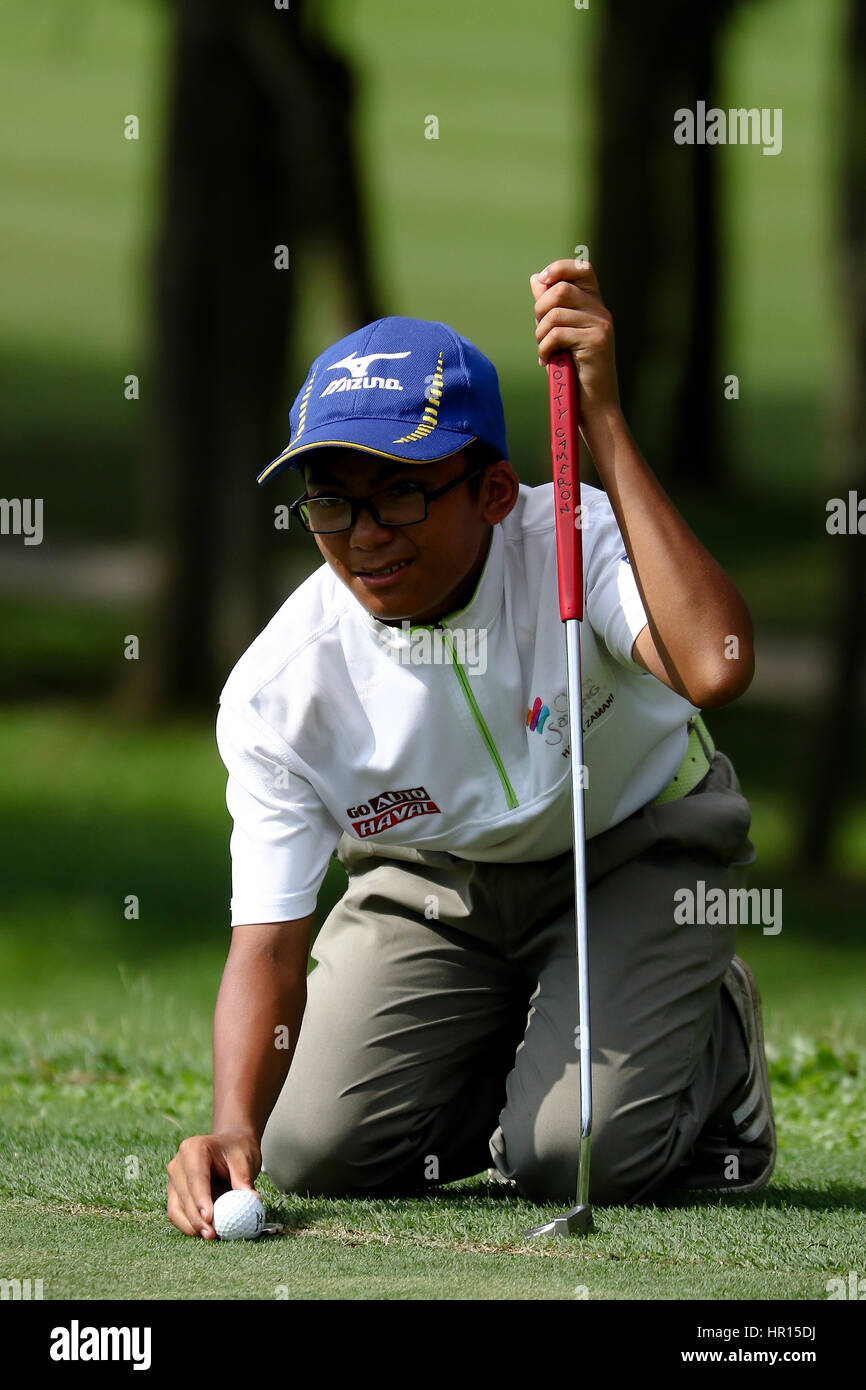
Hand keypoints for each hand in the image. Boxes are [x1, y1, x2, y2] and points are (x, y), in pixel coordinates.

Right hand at [166, 1129, 261, 1237]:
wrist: (229, 1146)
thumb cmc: (236, 1150)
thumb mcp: (244, 1159)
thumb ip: (245, 1179)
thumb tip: (253, 1201)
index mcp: (194, 1148)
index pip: (195, 1176)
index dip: (200, 1198)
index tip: (209, 1217)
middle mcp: (178, 1164)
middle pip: (184, 1195)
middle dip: (196, 1218)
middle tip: (212, 1234)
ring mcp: (174, 1180)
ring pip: (176, 1208)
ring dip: (191, 1226)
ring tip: (209, 1236)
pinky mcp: (175, 1194)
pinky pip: (177, 1214)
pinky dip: (189, 1226)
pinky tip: (204, 1233)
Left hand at [530, 259, 620, 433]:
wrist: (594, 407)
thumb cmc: (574, 373)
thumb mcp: (559, 335)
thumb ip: (550, 308)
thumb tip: (536, 278)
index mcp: (594, 306)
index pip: (582, 269)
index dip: (559, 268)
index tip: (542, 280)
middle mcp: (601, 311)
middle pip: (561, 289)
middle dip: (540, 309)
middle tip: (539, 332)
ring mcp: (601, 325)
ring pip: (555, 313)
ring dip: (540, 334)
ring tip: (544, 351)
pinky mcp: (596, 341)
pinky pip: (557, 334)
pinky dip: (544, 349)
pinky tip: (548, 361)